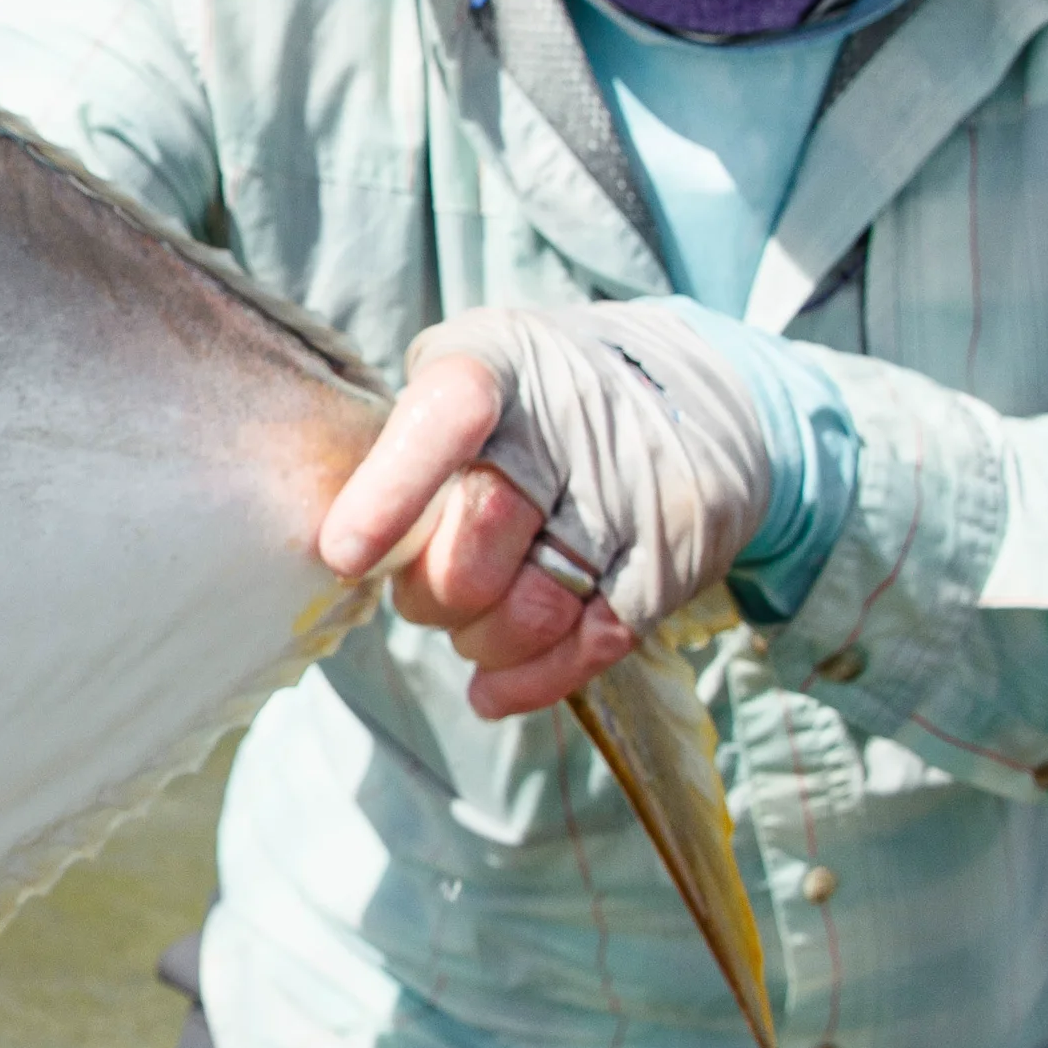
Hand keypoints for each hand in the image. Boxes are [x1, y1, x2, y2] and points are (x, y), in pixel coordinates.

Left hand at [314, 303, 770, 723]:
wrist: (700, 385)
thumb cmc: (546, 387)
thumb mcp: (474, 360)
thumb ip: (412, 434)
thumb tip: (347, 532)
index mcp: (504, 364)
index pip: (449, 418)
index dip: (393, 489)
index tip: (347, 553)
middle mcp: (572, 426)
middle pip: (478, 544)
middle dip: (430, 593)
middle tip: (421, 592)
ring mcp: (630, 496)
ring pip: (531, 611)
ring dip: (479, 640)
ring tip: (471, 625)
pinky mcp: (670, 559)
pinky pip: (591, 647)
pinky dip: (531, 682)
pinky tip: (494, 687)